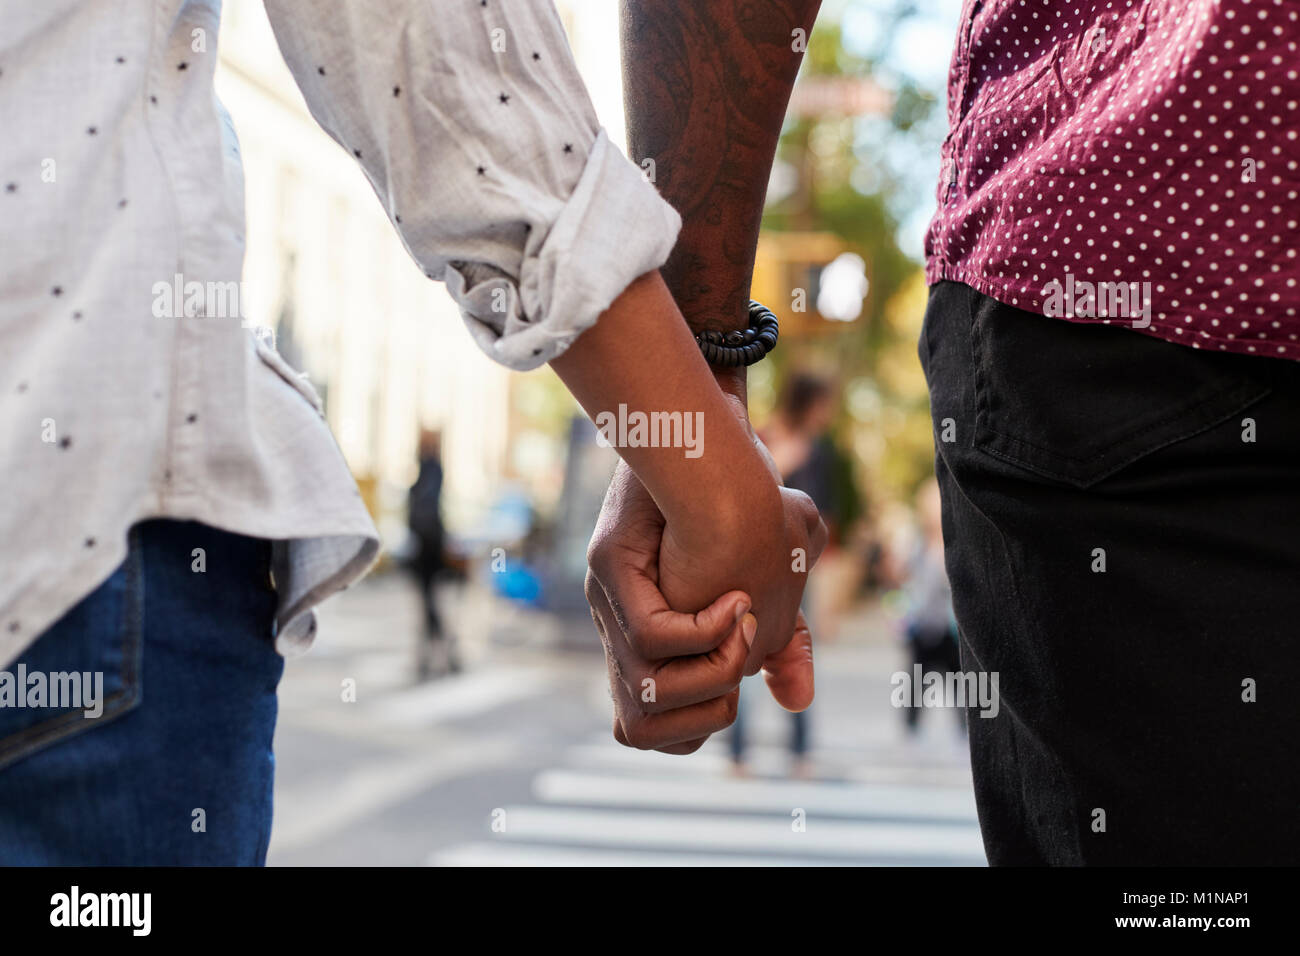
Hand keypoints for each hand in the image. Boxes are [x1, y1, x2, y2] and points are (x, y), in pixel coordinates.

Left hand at [586, 457, 824, 753]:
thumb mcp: (776, 585)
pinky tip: (734, 600)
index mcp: (647, 638)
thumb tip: (795, 700)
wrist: (707, 436)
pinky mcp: (607, 564)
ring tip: (742, 622)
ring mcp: (608, 596)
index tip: (733, 691)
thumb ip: (783, 647)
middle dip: (701, 711)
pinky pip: (653, 638)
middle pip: (634, 729)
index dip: (691, 729)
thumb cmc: (747, 502)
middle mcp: (617, 624)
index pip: (648, 729)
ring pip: (645, 693)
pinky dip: (702, 631)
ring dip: (710, 672)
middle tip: (741, 652)